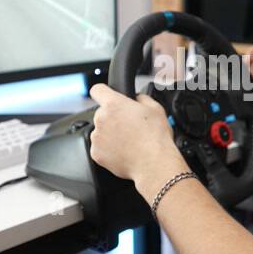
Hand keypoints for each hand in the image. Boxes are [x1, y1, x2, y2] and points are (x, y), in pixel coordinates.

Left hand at [88, 84, 189, 199]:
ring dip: (110, 134)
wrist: (153, 163)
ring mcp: (97, 137)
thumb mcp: (155, 108)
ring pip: (100, 131)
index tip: (107, 98)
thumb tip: (136, 99)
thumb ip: (141, 98)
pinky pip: (100, 147)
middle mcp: (101, 119)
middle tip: (129, 126)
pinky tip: (124, 151)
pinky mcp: (96, 153)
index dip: (103, 93)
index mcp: (113, 104)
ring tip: (128, 141)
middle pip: (101, 113)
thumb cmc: (156, 137)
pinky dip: (109, 149)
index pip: (97, 90)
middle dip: (112, 118)